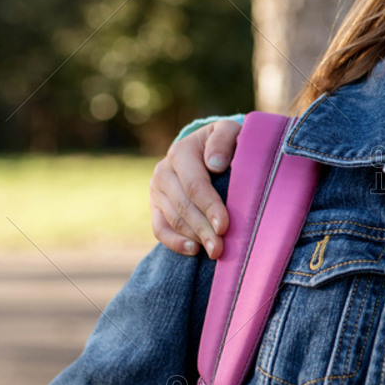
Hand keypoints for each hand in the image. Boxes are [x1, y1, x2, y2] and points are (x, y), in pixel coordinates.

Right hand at [149, 120, 240, 257]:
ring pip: (173, 219)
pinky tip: (193, 250)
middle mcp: (164, 170)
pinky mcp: (155, 205)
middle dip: (203, 229)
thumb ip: (224, 140)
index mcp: (182, 152)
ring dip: (194, 237)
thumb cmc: (226, 142)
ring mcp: (157, 189)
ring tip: (215, 252)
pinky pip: (159, 227)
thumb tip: (214, 164)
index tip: (225, 226)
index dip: (210, 207)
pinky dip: (174, 242)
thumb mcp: (229, 132)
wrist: (208, 147)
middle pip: (183, 206)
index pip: (195, 185)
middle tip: (221, 248)